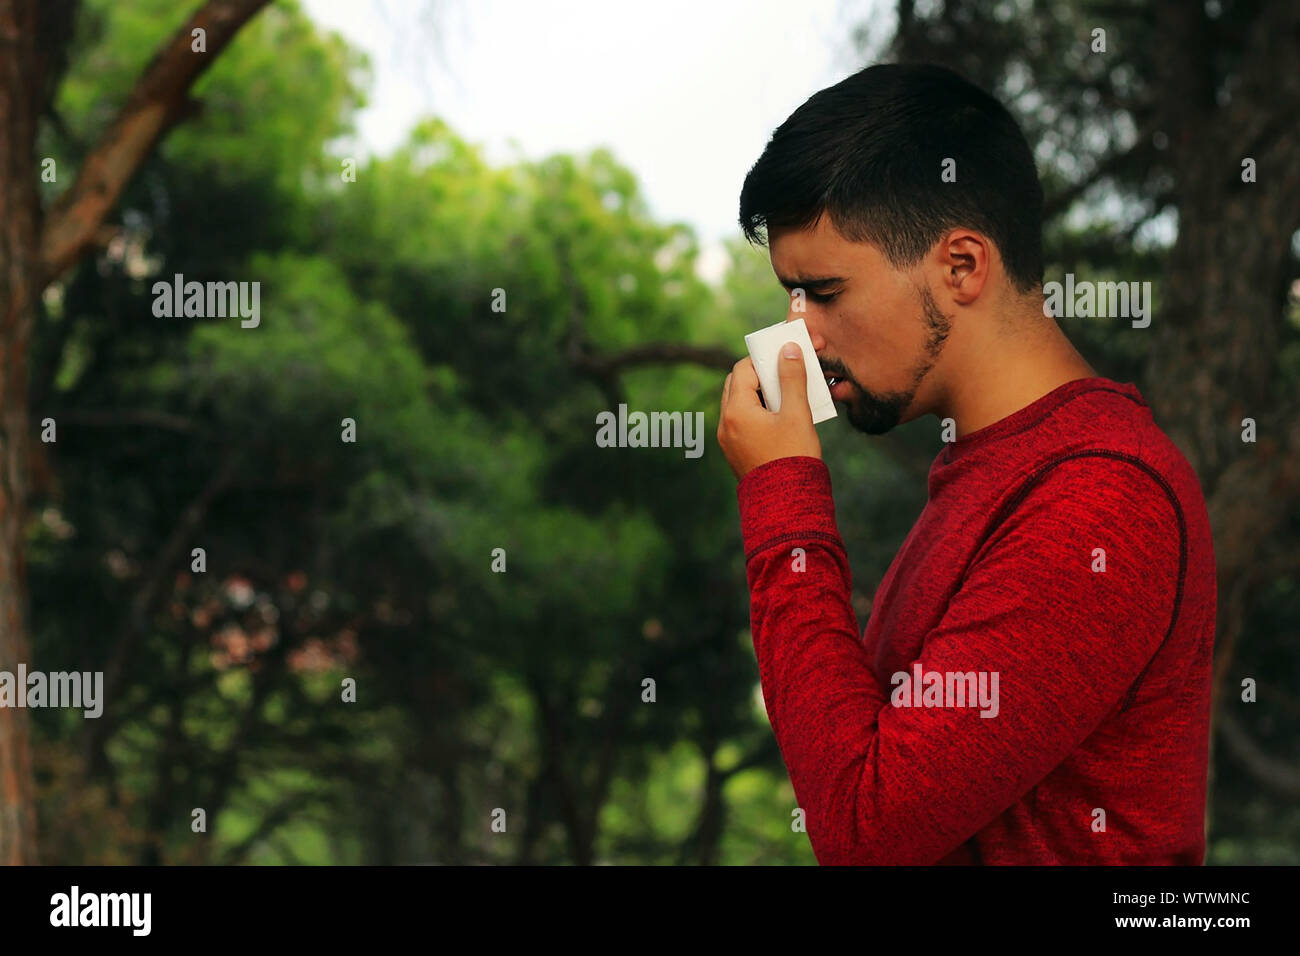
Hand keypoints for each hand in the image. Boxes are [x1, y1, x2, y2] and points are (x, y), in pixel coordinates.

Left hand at [717, 342, 822, 479]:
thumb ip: (792, 379)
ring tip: (785, 400)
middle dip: (758, 377)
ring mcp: (727, 440)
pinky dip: (755, 414)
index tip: (783, 360)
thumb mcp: (797, 414)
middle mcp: (725, 424)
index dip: (763, 360)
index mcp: (736, 411)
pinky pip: (740, 423)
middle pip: (736, 384)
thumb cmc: (793, 457)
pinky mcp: (734, 453)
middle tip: (784, 378)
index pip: (743, 369)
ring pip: (737, 404)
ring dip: (757, 396)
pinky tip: (779, 420)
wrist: (787, 504)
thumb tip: (789, 350)